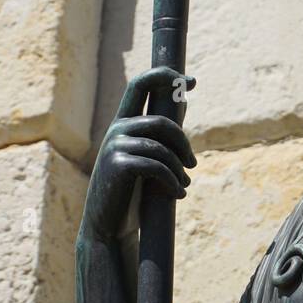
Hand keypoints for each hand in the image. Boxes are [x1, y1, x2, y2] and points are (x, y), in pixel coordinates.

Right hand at [82, 66, 197, 240]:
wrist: (109, 226)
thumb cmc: (131, 191)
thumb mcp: (147, 156)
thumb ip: (162, 131)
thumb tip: (185, 100)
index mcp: (123, 123)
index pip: (140, 84)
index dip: (165, 76)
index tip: (192, 81)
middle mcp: (116, 129)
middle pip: (161, 121)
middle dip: (183, 142)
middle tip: (193, 164)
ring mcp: (114, 145)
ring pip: (162, 147)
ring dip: (180, 169)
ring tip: (184, 184)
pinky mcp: (117, 164)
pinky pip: (157, 165)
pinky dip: (173, 181)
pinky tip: (179, 194)